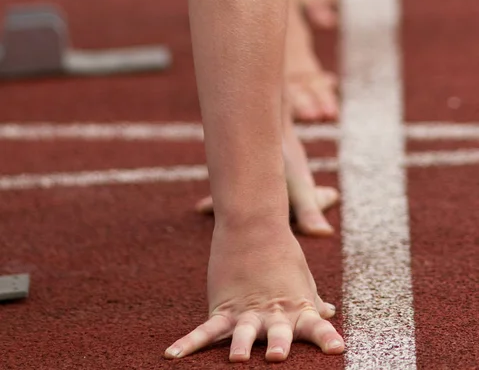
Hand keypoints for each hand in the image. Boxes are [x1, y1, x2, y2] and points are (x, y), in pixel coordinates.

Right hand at [165, 223, 343, 361]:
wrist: (252, 223)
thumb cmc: (281, 253)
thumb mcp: (300, 279)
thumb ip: (311, 301)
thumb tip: (328, 313)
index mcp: (297, 307)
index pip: (316, 326)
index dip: (326, 337)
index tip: (338, 348)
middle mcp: (273, 313)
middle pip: (278, 332)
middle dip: (279, 345)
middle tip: (278, 356)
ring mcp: (246, 310)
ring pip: (243, 333)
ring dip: (241, 345)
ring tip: (237, 359)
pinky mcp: (222, 306)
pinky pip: (205, 329)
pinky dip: (189, 342)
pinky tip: (173, 355)